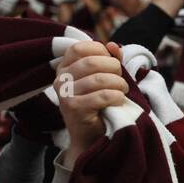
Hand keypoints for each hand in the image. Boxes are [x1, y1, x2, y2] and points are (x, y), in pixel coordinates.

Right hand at [55, 40, 127, 163]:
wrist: (90, 136)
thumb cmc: (98, 104)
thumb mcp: (103, 78)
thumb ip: (109, 59)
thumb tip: (114, 46)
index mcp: (64, 67)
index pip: (80, 48)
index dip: (100, 51)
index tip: (112, 62)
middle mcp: (60, 79)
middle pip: (91, 62)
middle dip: (114, 68)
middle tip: (122, 79)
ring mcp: (65, 95)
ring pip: (98, 79)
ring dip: (118, 84)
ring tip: (123, 91)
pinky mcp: (74, 109)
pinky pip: (102, 96)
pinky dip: (116, 96)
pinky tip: (119, 101)